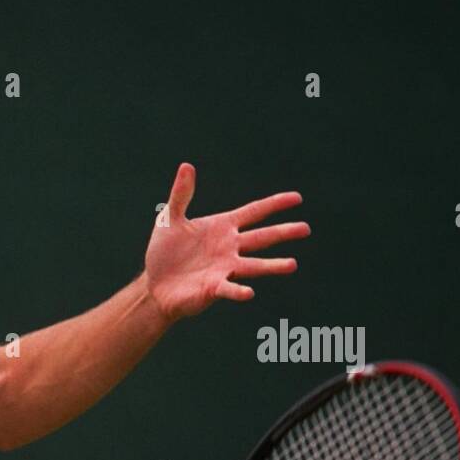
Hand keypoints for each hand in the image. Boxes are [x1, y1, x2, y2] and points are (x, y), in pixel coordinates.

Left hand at [144, 163, 309, 322]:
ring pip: (253, 266)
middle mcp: (229, 248)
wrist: (154, 285)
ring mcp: (224, 269)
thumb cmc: (164, 253)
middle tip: (306, 228)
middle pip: (261, 238)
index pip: (254, 212)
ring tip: (292, 264)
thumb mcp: (169, 219)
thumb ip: (181, 195)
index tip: (297, 198)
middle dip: (283, 232)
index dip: (274, 204)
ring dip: (272, 265)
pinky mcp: (213, 288)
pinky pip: (229, 289)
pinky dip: (238, 291)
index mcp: (223, 227)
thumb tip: (186, 166)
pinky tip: (249, 293)